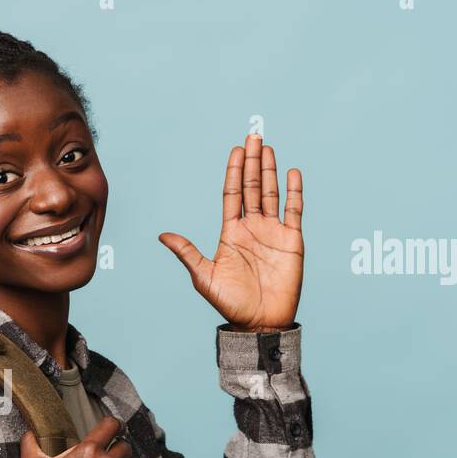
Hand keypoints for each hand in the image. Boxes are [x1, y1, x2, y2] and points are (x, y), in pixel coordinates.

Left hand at [158, 133, 303, 331]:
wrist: (260, 322)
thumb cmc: (230, 303)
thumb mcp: (204, 276)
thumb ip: (187, 252)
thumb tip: (162, 236)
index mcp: (231, 233)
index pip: (232, 194)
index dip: (234, 172)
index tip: (235, 150)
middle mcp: (252, 228)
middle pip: (252, 187)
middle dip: (252, 162)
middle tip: (253, 136)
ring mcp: (273, 232)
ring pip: (271, 193)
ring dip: (269, 170)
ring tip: (268, 147)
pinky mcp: (292, 241)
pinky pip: (294, 210)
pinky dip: (294, 191)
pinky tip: (292, 172)